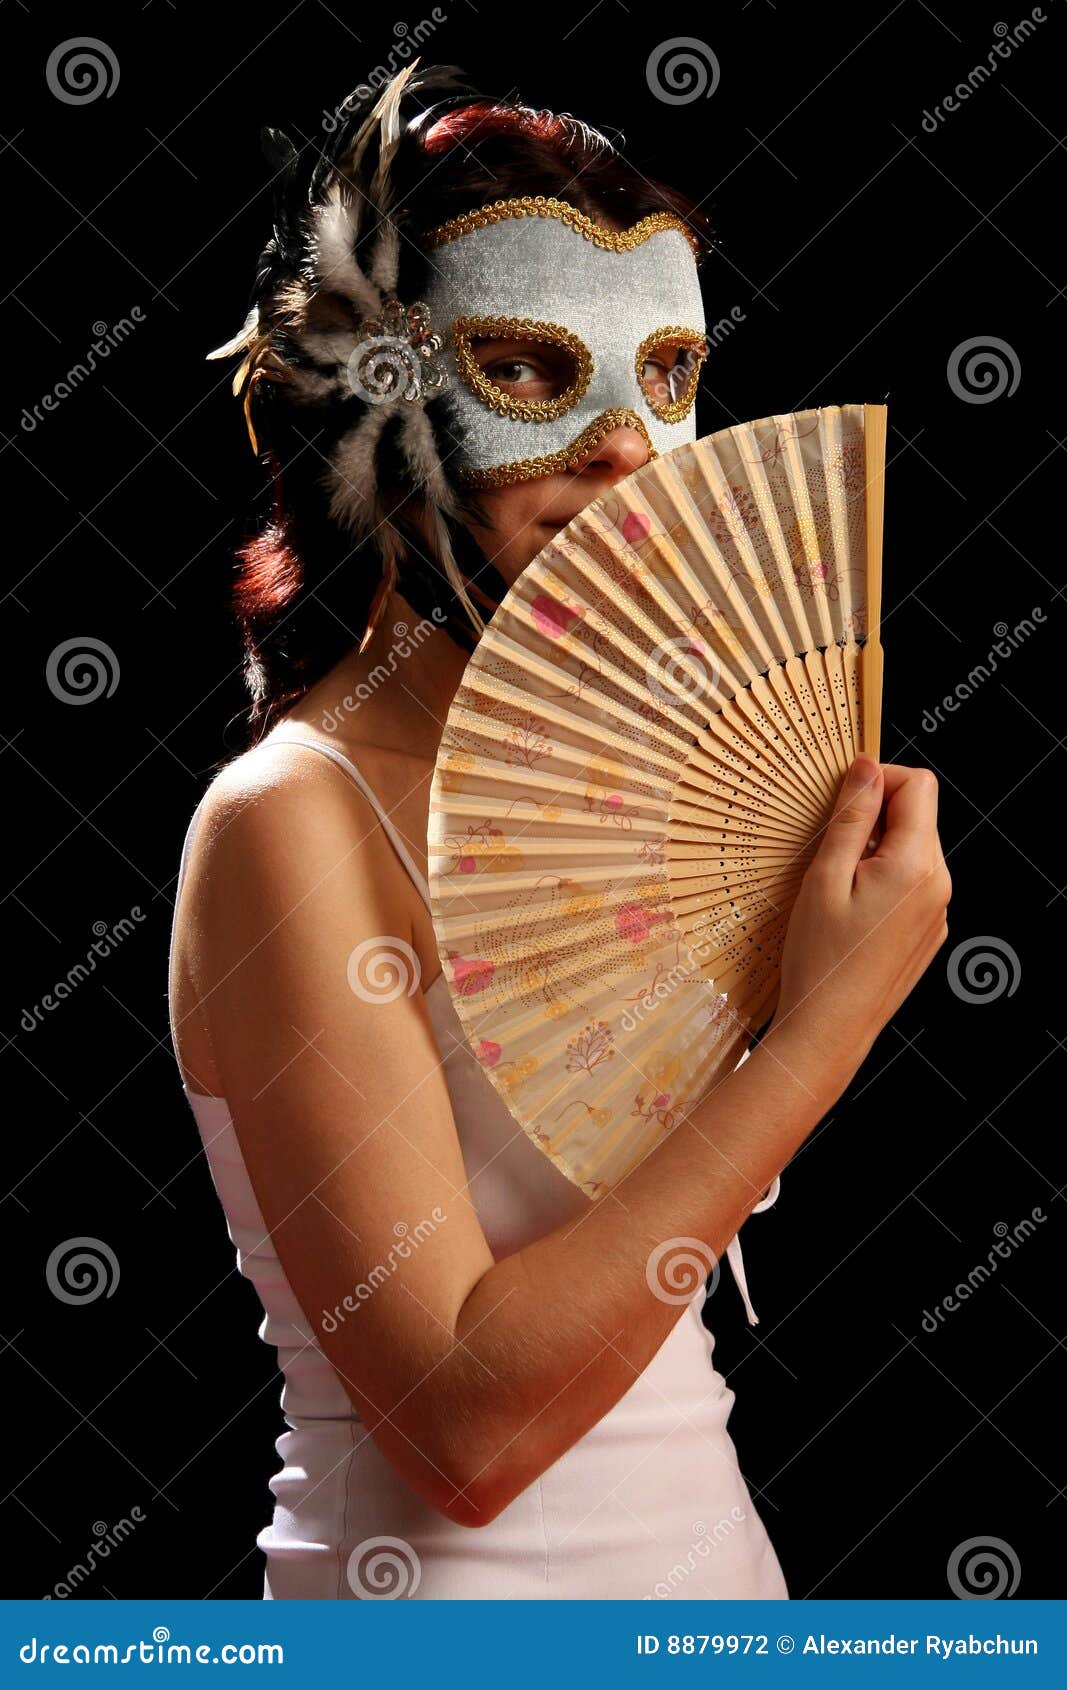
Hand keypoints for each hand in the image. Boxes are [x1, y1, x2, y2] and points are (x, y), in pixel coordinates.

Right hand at [770, 758, 951, 1074]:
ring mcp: (937, 913)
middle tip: (828, 843)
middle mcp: (938, 886)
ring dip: (876, 849)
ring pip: (912, 851)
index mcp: (916, 866)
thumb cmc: (819, 958)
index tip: (840, 796)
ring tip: (836, 883)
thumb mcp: (825, 877)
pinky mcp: (927, 933)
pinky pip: (911, 885)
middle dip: (874, 816)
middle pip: (917, 817)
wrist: (829, 1028)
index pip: (917, 786)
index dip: (878, 778)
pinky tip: (849, 909)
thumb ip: (850, 817)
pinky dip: (882, 879)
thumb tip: (866, 768)